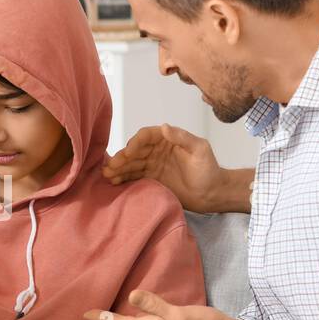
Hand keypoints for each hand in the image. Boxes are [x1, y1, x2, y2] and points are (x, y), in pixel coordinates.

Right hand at [101, 124, 235, 212]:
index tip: (128, 153)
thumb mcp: (200, 150)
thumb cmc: (209, 170)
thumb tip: (164, 126)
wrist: (211, 193)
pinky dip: (123, 178)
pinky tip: (113, 182)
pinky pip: (134, 176)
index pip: (146, 136)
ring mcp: (152, 164)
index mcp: (167, 139)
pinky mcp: (151, 178)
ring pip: (131, 164)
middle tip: (110, 167)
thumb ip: (183, 138)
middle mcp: (157, 150)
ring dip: (118, 168)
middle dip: (121, 158)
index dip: (135, 142)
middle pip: (135, 151)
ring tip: (107, 175)